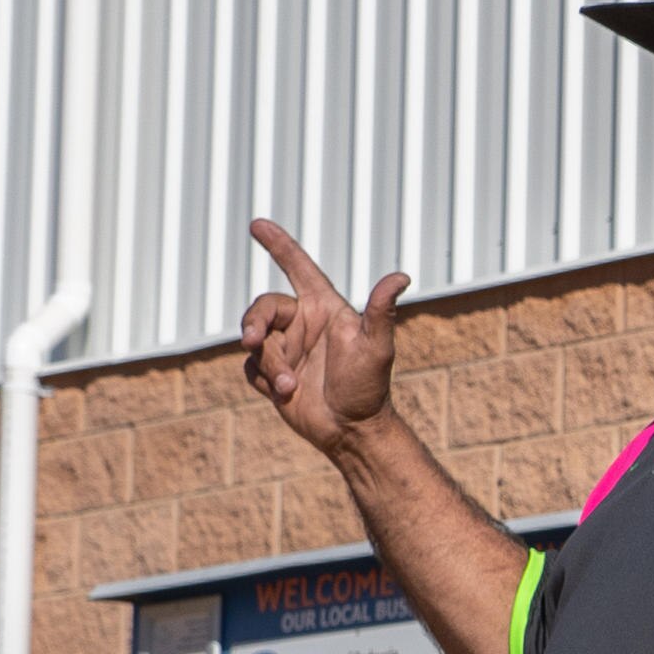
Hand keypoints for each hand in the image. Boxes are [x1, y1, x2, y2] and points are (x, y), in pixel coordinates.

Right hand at [238, 218, 411, 464]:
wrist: (352, 431)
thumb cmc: (369, 388)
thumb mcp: (376, 348)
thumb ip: (381, 312)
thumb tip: (402, 277)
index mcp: (324, 308)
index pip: (298, 267)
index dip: (278, 245)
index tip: (256, 223)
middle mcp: (303, 323)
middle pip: (263, 308)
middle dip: (254, 322)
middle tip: (252, 342)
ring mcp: (287, 348)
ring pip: (255, 341)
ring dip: (269, 364)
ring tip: (290, 386)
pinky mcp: (273, 373)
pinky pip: (251, 368)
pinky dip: (263, 380)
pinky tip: (284, 395)